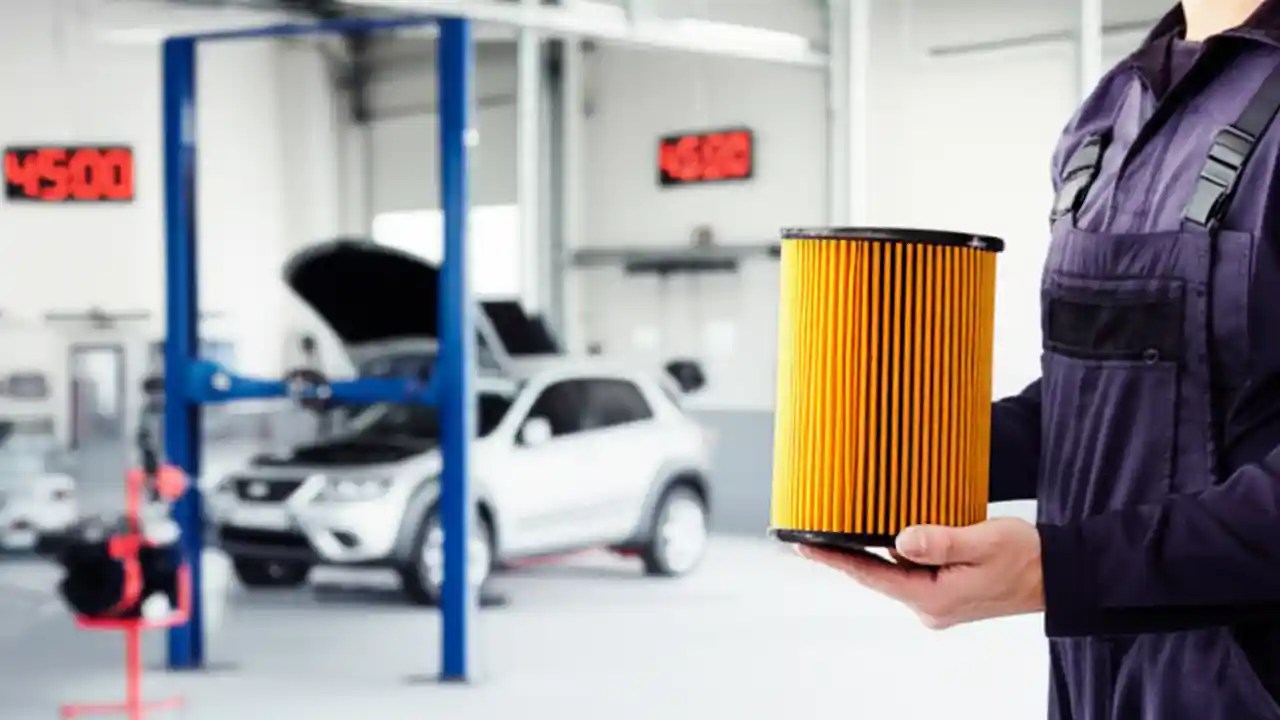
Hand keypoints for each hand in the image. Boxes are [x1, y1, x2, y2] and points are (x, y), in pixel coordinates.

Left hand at [797, 518, 1043, 628]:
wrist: (1056, 576)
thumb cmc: (1024, 558)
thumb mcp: (983, 541)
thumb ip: (941, 541)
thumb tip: (902, 541)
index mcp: (933, 597)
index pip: (871, 575)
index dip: (835, 559)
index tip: (804, 547)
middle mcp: (929, 606)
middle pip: (878, 574)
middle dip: (850, 552)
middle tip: (816, 529)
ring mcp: (937, 602)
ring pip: (895, 571)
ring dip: (875, 550)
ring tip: (846, 525)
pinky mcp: (945, 594)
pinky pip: (912, 571)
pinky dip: (898, 554)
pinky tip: (890, 532)